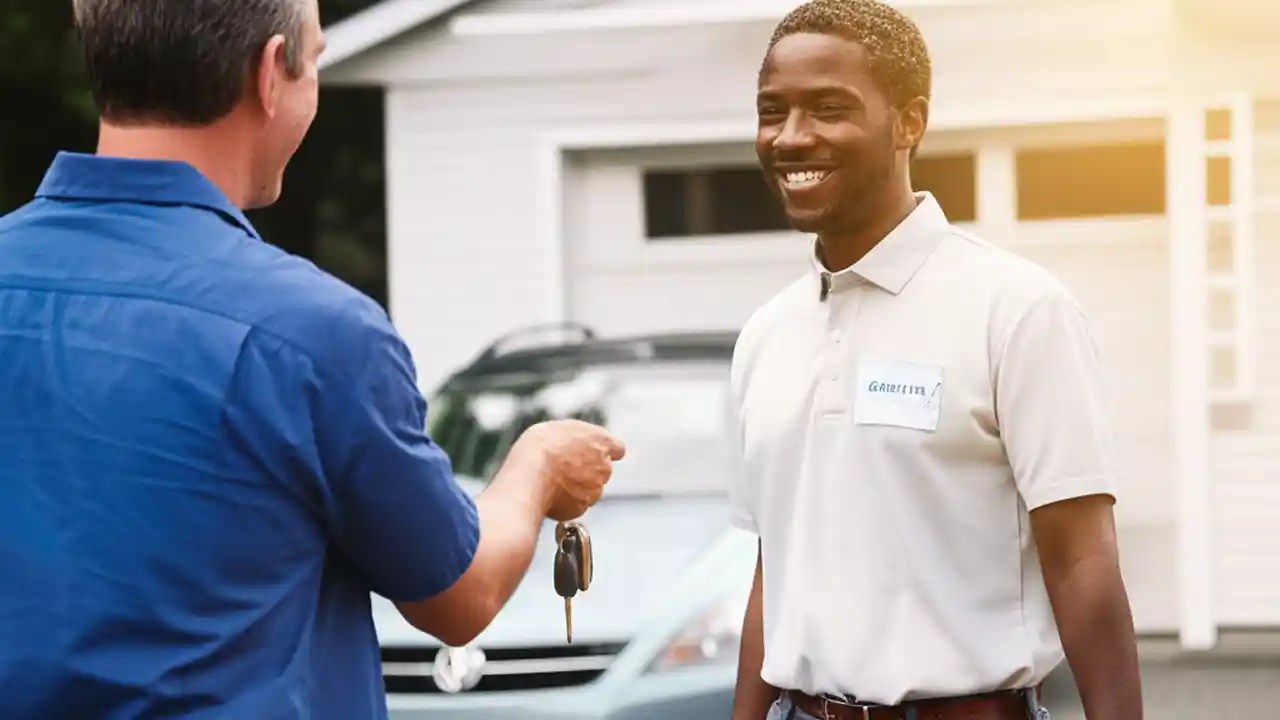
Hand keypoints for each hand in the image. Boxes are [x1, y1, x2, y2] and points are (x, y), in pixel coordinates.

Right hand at [510, 419, 625, 520]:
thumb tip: (578, 445)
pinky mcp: (581, 508)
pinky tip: (550, 494)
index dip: (604, 452)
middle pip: (602, 471)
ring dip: (577, 487)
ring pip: (589, 490)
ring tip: (553, 481)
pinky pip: (576, 505)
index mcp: (602, 442)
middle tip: (564, 468)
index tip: (595, 454)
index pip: (617, 449)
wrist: (530, 474)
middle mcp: (604, 467)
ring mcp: (595, 490)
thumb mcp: (560, 429)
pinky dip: (566, 502)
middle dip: (587, 470)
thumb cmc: (541, 447)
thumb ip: (578, 438)